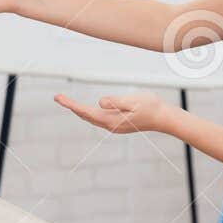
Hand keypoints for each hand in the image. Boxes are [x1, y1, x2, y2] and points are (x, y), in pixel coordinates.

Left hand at [53, 91, 170, 135]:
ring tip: (66, 102)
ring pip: (91, 117)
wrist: (164, 118)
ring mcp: (114, 126)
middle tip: (57, 97)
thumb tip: (99, 102)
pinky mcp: (119, 124)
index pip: (85, 111)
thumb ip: (116, 102)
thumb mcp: (133, 101)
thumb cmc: (150, 107)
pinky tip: (85, 110)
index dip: (71, 104)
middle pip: (85, 115)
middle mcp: (110, 125)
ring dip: (78, 110)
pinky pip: (98, 118)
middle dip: (71, 106)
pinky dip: (88, 112)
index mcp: (110, 120)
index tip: (58, 98)